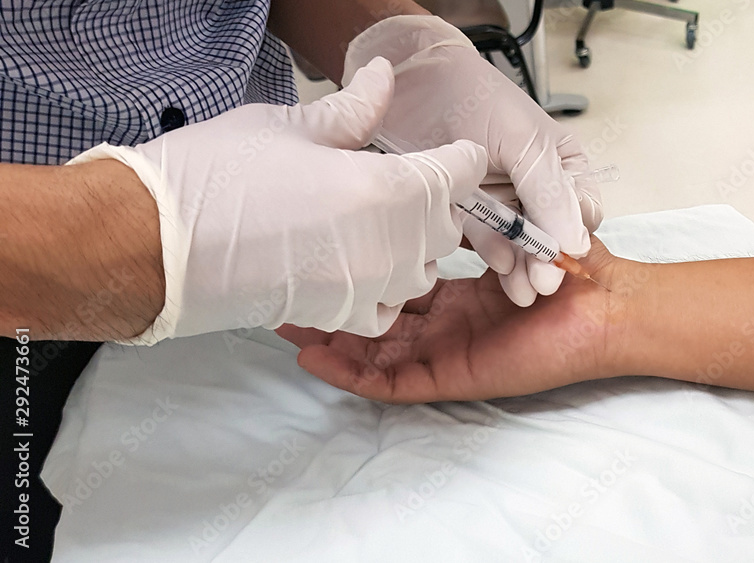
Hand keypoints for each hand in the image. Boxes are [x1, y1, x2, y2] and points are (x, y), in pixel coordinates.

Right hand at [69, 58, 488, 343]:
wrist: (152, 244)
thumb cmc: (213, 177)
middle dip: (436, 200)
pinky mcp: (338, 315)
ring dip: (414, 245)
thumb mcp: (287, 127)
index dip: (457, 158)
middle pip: (446, 225)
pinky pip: (388, 308)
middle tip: (406, 180)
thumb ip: (352, 111)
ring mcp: (364, 288)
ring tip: (380, 221)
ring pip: (424, 268)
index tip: (450, 151)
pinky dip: (386, 289)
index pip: (457, 174)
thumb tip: (384, 77)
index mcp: (383, 189)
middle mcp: (386, 247)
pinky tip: (362, 265)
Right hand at [276, 238, 626, 403]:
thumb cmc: (569, 269)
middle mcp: (446, 327)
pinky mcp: (453, 377)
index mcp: (457, 297)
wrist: (608, 306)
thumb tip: (433, 187)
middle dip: (329, 309)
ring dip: (328, 339)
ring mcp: (446, 354)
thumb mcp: (511, 232)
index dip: (356, 276)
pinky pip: (392, 382)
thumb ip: (473, 219)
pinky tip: (314, 354)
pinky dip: (352, 372)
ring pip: (372, 355)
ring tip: (281, 319)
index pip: (393, 290)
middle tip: (284, 290)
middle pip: (372, 325)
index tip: (321, 254)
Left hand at [343, 15, 603, 306]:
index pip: (582, 212)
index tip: (562, 256)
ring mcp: (505, 202)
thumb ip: (549, 192)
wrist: (412, 82)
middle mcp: (539, 187)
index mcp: (564, 164)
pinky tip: (500, 266)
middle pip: (553, 236)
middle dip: (548, 260)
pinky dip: (495, 255)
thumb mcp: (521, 141)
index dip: (574, 235)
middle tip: (541, 284)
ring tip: (523, 290)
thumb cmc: (475, 98)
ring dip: (524, 267)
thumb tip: (577, 245)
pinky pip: (488, 241)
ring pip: (522, 246)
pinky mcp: (471, 212)